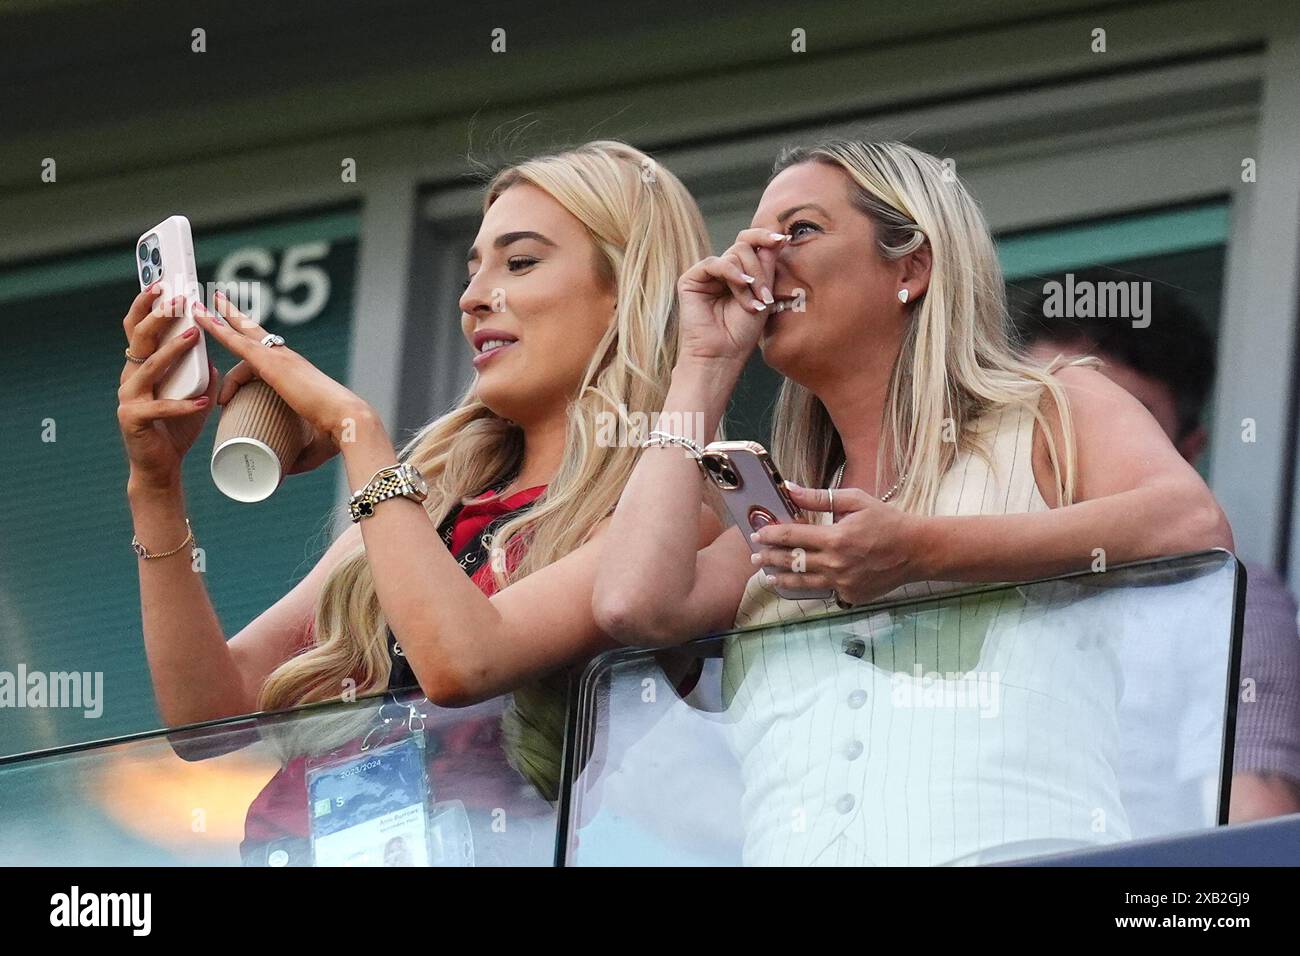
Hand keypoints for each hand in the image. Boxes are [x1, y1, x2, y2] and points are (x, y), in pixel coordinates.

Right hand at [117, 284, 219, 489]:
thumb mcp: (194, 390)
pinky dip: (183, 405)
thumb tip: (217, 348)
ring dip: (171, 350)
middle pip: (139, 338)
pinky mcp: (134, 420)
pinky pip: (160, 408)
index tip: (162, 281)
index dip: (147, 304)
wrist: (160, 466)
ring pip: (148, 367)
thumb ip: (200, 369)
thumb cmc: (176, 426)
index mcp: (141, 366)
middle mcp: (130, 377)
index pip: (139, 328)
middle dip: (157, 315)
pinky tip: (202, 401)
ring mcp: (128, 398)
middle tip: (175, 298)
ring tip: (193, 336)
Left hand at [193, 291, 372, 474]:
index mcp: (296, 373)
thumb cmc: (336, 434)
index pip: (265, 358)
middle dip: (232, 317)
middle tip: (214, 301)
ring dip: (217, 320)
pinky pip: (237, 342)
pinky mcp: (271, 363)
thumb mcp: (310, 447)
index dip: (245, 360)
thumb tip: (282, 472)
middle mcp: (288, 359)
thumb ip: (294, 457)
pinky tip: (202, 318)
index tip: (231, 366)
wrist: (347, 420)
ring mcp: (280, 358)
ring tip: (195, 307)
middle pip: (253, 332)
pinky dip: (218, 330)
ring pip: (241, 333)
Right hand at [676, 227, 788, 368]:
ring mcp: (706, 274)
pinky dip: (731, 272)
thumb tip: (778, 237)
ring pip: (734, 254)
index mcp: (739, 272)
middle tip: (765, 296)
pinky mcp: (691, 280)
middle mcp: (722, 270)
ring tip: (753, 303)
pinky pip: (714, 263)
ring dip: (749, 278)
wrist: (723, 354)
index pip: (750, 243)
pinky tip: (742, 285)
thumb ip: (767, 265)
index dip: (765, 237)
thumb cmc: (743, 331)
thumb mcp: (763, 294)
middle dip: (760, 269)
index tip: (782, 239)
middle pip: (744, 246)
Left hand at [748, 482, 923, 604]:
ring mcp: (843, 583)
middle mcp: (836, 564)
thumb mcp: (855, 500)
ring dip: (782, 578)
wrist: (916, 551)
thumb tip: (790, 488)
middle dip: (769, 559)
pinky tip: (800, 583)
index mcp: (835, 538)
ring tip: (769, 576)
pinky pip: (825, 591)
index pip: (791, 536)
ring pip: (803, 583)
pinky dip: (811, 586)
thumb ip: (819, 498)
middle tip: (755, 557)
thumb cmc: (887, 521)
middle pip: (792, 562)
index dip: (770, 535)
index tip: (757, 534)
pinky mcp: (851, 595)